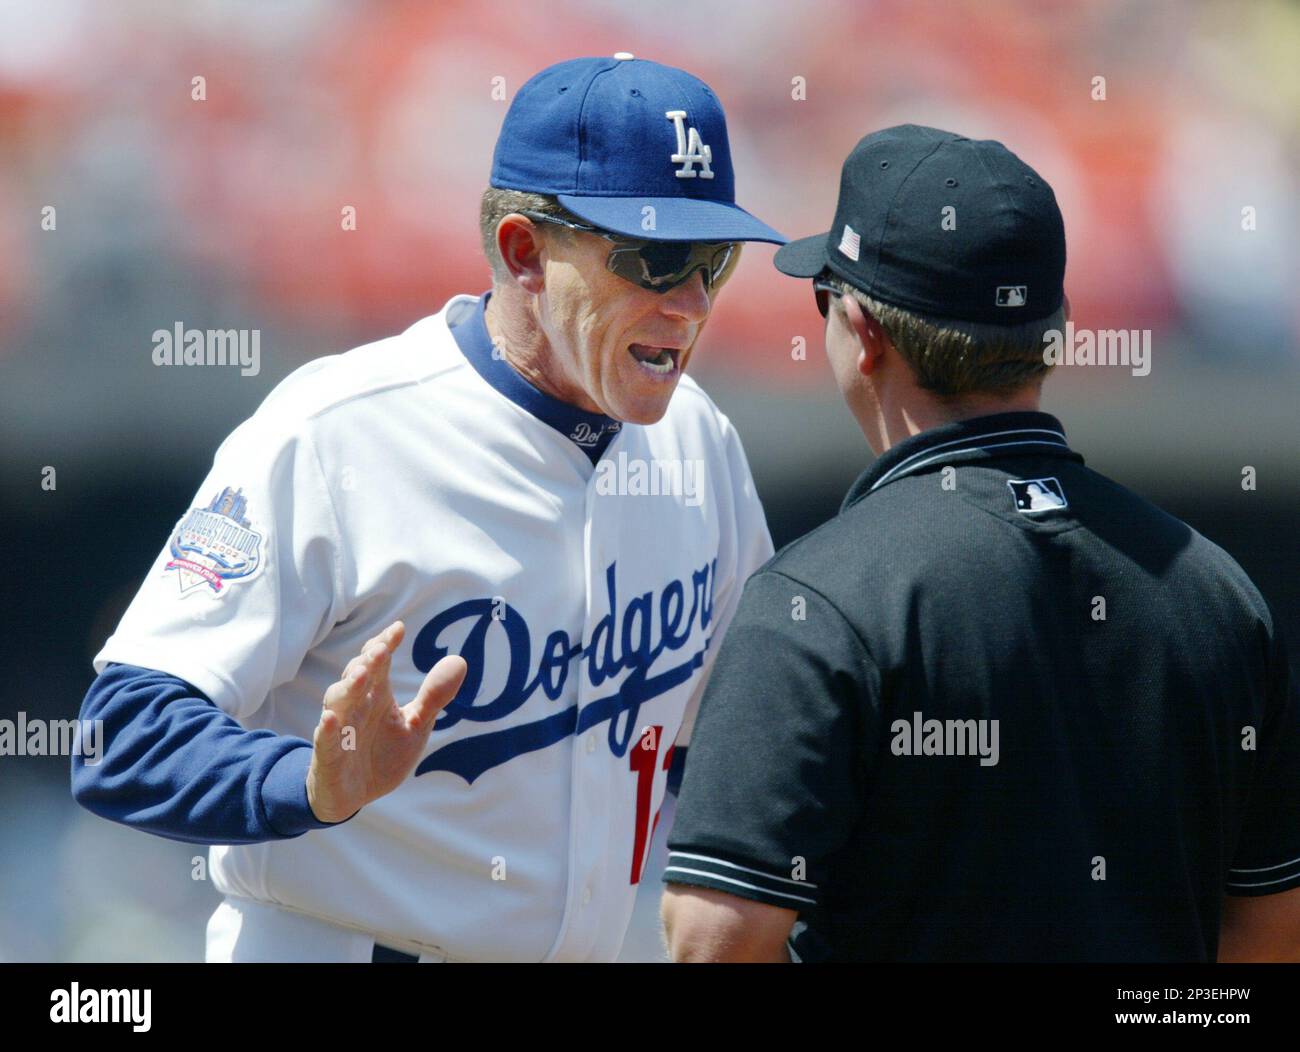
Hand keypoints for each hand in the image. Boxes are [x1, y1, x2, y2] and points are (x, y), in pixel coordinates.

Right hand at [306, 621, 466, 823]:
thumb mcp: (415, 725)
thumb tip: (460, 660)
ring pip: (338, 703)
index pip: (378, 664)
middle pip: (357, 678)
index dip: (385, 645)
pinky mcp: (328, 757)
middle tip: (381, 649)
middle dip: (367, 663)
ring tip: (361, 676)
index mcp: (376, 696)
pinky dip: (326, 730)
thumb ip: (434, 695)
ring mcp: (339, 730)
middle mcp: (355, 708)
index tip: (398, 629)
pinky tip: (329, 719)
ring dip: (348, 689)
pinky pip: (325, 742)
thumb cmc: (383, 754)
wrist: (354, 796)